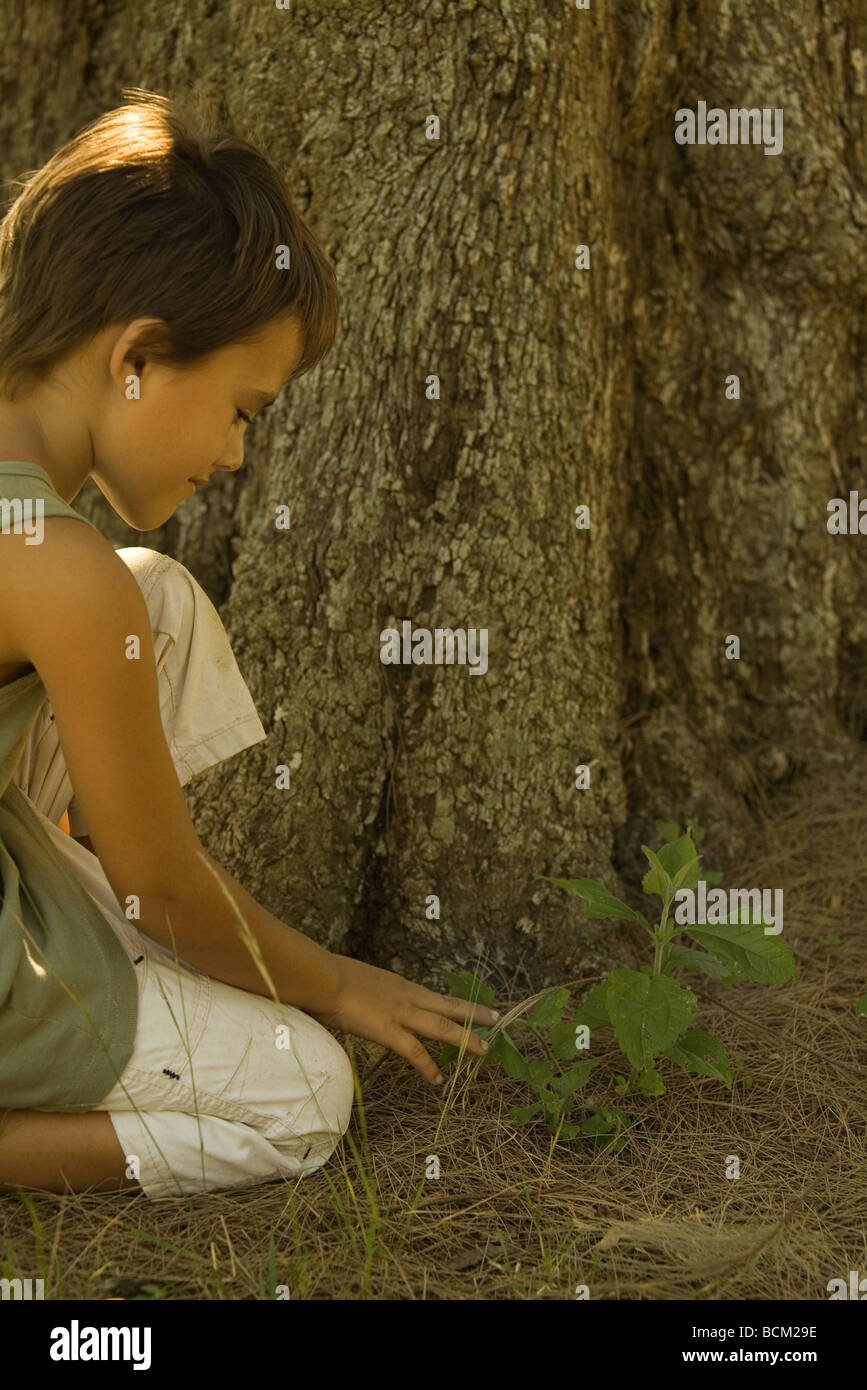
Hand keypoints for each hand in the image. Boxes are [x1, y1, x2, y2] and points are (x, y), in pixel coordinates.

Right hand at [308, 954, 498, 1085]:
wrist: (324, 978)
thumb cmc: (333, 977)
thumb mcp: (360, 981)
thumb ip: (371, 992)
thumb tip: (367, 999)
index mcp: (401, 985)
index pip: (435, 997)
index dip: (455, 1005)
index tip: (471, 1008)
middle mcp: (408, 997)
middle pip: (450, 1006)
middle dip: (474, 1013)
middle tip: (496, 1018)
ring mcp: (401, 1014)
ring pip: (443, 1027)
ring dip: (466, 1039)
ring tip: (485, 1049)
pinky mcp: (389, 1031)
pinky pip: (415, 1052)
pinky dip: (428, 1066)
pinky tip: (437, 1079)